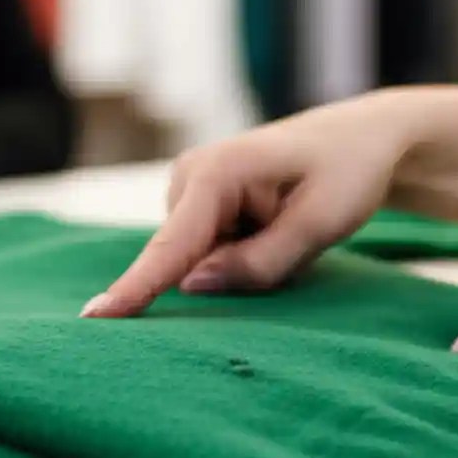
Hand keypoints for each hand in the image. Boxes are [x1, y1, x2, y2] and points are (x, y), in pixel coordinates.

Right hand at [81, 93, 414, 317]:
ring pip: (200, 262)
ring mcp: (191, 189)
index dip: (136, 287)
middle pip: (188, 261)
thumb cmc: (348, 173)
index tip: (94, 318)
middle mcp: (191, 176)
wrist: (363, 139)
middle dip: (234, 272)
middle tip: (295, 239)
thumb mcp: (319, 223)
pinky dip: (243, 254)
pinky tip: (275, 225)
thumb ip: (257, 262)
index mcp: (217, 173)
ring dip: (244, 263)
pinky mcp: (200, 205)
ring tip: (289, 227)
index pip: (172, 245)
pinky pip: (210, 254)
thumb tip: (190, 287)